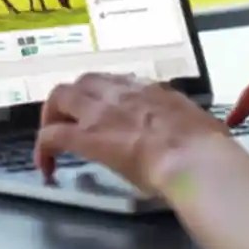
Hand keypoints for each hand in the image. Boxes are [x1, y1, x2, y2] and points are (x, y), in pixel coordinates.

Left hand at [33, 73, 229, 192]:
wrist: (193, 159)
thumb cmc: (206, 146)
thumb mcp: (199, 121)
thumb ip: (187, 120)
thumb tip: (195, 128)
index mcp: (151, 90)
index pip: (118, 83)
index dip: (105, 97)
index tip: (104, 114)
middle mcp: (122, 93)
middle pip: (84, 82)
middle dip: (72, 100)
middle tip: (70, 123)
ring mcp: (101, 112)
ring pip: (60, 97)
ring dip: (53, 115)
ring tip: (52, 141)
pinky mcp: (86, 136)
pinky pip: (51, 135)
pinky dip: (43, 148)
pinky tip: (45, 166)